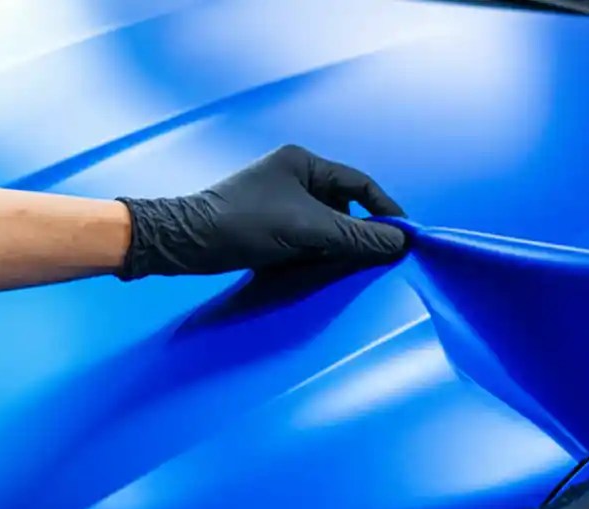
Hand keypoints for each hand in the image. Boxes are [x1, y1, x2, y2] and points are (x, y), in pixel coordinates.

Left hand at [115, 145, 406, 279]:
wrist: (184, 243)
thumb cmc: (244, 225)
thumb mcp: (308, 230)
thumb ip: (357, 237)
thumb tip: (400, 243)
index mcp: (303, 162)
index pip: (360, 184)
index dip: (386, 210)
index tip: (405, 236)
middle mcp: (293, 175)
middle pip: (345, 205)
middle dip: (360, 231)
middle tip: (376, 257)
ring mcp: (278, 200)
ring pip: (326, 224)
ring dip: (336, 244)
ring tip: (341, 264)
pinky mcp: (266, 223)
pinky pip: (306, 236)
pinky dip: (315, 251)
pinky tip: (314, 266)